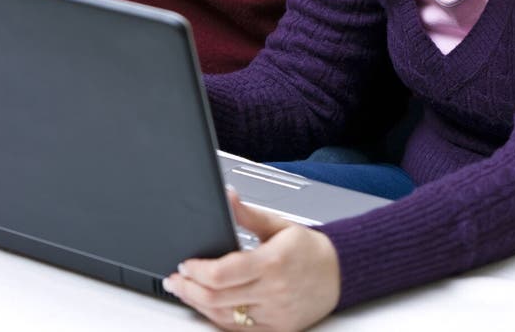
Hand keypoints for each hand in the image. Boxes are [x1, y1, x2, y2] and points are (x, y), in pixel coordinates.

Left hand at [162, 187, 340, 330]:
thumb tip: (227, 196)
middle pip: (217, 298)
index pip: (222, 273)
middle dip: (189, 289)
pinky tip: (207, 307)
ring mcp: (274, 314)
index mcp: (272, 262)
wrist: (339, 272)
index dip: (197, 271)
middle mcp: (273, 292)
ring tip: (185, 292)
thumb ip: (248, 214)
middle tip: (174, 280)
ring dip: (199, 304)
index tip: (184, 264)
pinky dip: (218, 319)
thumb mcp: (278, 224)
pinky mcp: (277, 329)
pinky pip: (239, 330)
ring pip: (224, 317)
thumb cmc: (309, 248)